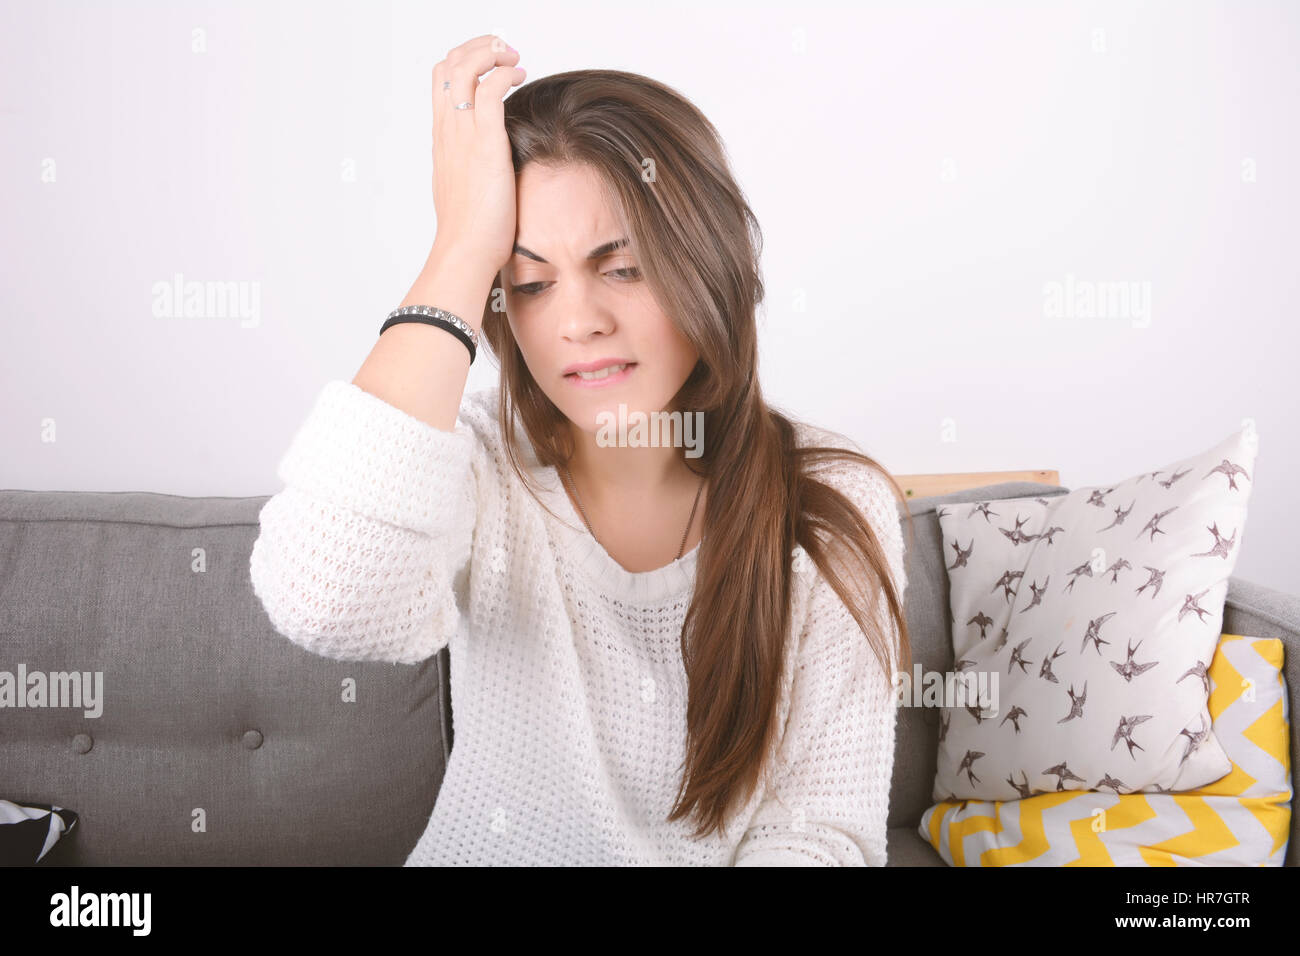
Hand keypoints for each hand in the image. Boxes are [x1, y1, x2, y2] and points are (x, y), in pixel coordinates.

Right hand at [430, 34, 525, 273]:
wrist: (465, 251)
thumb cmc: (469, 232)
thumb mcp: (464, 191)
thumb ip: (470, 170)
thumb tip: (485, 169)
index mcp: (442, 139)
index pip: (441, 82)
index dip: (463, 61)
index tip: (489, 64)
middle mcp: (448, 130)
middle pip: (449, 65)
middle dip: (477, 47)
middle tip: (503, 52)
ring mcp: (463, 135)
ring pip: (465, 68)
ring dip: (492, 52)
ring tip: (513, 59)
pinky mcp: (486, 143)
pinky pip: (490, 89)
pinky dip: (505, 72)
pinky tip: (519, 77)